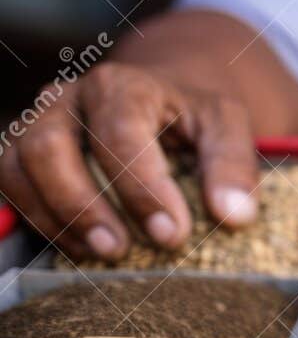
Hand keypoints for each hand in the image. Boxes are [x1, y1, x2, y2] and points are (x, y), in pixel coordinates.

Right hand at [0, 63, 259, 260]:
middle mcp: (69, 98)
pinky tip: (79, 246)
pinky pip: (8, 183)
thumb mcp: (227, 126)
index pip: (120, 134)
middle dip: (81, 205)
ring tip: (102, 253)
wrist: (165, 97)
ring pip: (17, 167)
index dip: (142, 189)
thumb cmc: (194, 115)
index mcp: (123, 85)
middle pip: (49, 148)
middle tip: (119, 249)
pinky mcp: (23, 149)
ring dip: (54, 217)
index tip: (172, 234)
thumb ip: (234, 165)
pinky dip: (36, 218)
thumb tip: (235, 216)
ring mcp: (38, 122)